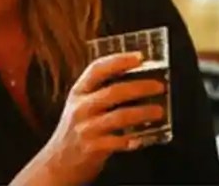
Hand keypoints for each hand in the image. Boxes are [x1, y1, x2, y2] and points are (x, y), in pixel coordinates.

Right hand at [36, 53, 166, 184]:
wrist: (58, 161)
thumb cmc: (78, 127)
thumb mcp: (83, 104)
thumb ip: (103, 91)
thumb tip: (142, 78)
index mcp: (79, 91)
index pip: (97, 69)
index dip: (119, 61)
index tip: (140, 57)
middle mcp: (80, 108)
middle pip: (114, 92)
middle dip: (140, 87)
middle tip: (160, 86)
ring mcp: (86, 128)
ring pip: (119, 117)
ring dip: (143, 113)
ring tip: (159, 111)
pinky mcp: (92, 148)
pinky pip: (117, 141)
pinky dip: (132, 139)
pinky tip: (142, 137)